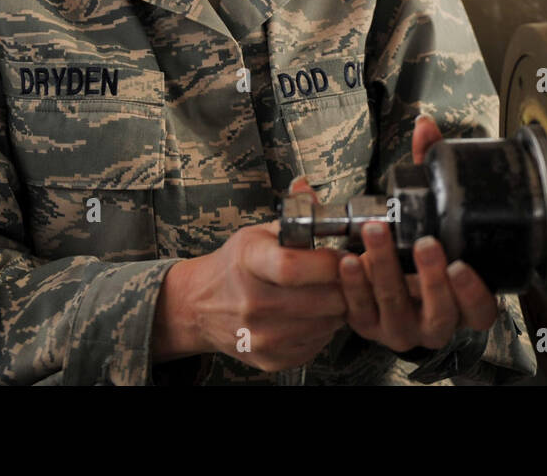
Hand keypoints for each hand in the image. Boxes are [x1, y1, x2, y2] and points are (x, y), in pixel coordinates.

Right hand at [151, 180, 346, 372]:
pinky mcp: (270, 358)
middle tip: (345, 274)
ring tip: (327, 291)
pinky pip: (317, 344)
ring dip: (337, 307)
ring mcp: (260, 335)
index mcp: (248, 262)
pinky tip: (313, 313)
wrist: (201, 307)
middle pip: (321, 299)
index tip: (342, 255)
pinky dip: (324, 328)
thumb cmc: (236, 265)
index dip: (327, 262)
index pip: (292, 267)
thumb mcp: (257, 233)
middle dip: (343, 284)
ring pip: (327, 323)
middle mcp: (251, 302)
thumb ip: (292, 213)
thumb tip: (306, 187)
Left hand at [338, 116, 497, 353]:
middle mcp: (435, 322)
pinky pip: (360, 311)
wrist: (380, 276)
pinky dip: (353, 286)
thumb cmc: (417, 243)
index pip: (480, 311)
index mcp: (462, 302)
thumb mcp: (430, 209)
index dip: (473, 294)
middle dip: (429, 278)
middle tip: (423, 244)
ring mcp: (401, 328)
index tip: (461, 265)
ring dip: (387, 272)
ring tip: (377, 236)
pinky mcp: (367, 325)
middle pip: (438, 312)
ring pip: (397, 312)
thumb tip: (425, 127)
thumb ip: (429, 168)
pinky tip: (348, 260)